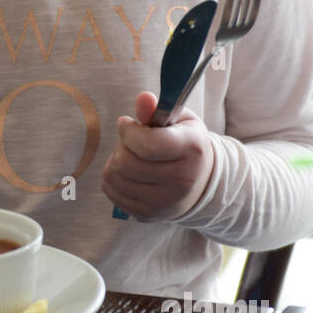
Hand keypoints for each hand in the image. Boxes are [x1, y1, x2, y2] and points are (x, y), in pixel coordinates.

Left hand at [100, 91, 214, 221]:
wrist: (202, 182)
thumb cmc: (185, 143)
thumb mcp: (179, 120)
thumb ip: (157, 109)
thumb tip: (143, 98)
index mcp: (192, 149)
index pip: (147, 144)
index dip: (129, 131)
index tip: (127, 124)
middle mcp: (182, 180)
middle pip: (126, 163)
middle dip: (121, 146)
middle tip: (130, 141)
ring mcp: (165, 202)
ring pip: (114, 177)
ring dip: (114, 161)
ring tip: (129, 156)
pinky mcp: (148, 214)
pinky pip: (111, 192)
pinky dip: (112, 179)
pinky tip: (128, 172)